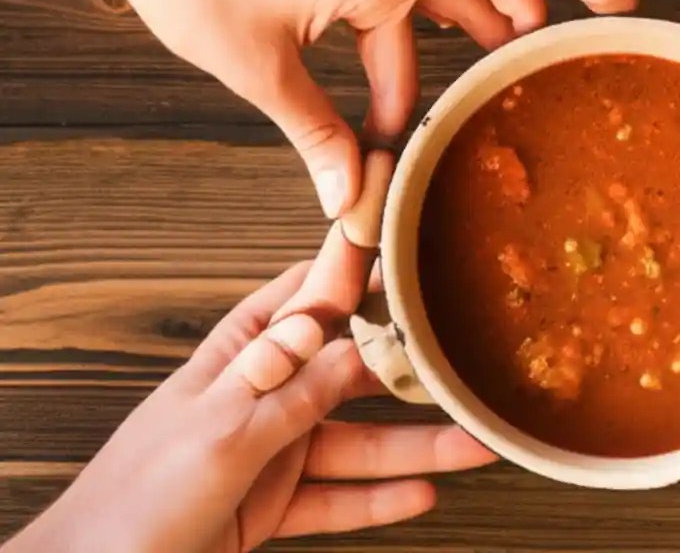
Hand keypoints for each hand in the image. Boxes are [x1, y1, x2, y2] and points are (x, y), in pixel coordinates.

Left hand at [3, 226, 495, 552]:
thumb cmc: (136, 496)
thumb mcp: (223, 431)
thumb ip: (293, 392)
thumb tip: (352, 347)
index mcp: (238, 358)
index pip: (307, 298)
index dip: (355, 270)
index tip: (407, 244)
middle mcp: (263, 398)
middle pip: (349, 374)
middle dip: (408, 370)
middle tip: (467, 361)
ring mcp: (273, 453)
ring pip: (358, 443)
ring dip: (414, 446)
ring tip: (472, 443)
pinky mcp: (275, 506)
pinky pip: (341, 499)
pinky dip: (380, 500)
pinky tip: (424, 493)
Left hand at [30, 0, 545, 217]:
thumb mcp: (262, 71)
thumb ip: (317, 137)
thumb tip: (352, 198)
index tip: (536, 47)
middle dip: (487, 48)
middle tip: (503, 100)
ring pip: (422, 12)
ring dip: (434, 63)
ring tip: (445, 114)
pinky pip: (386, 13)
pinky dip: (398, 54)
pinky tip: (390, 95)